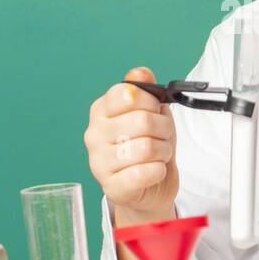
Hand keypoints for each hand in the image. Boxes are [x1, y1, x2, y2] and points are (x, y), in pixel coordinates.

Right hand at [84, 66, 179, 226]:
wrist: (149, 187)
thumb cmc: (148, 146)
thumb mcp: (151, 113)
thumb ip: (145, 90)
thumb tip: (140, 72)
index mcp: (101, 111)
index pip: (128, 94)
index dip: (150, 102)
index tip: (155, 111)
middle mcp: (94, 135)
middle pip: (142, 121)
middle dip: (164, 129)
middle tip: (164, 136)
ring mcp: (99, 162)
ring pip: (146, 148)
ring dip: (163, 151)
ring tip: (160, 154)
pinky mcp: (112, 187)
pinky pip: (142, 173)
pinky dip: (158, 171)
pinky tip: (154, 171)